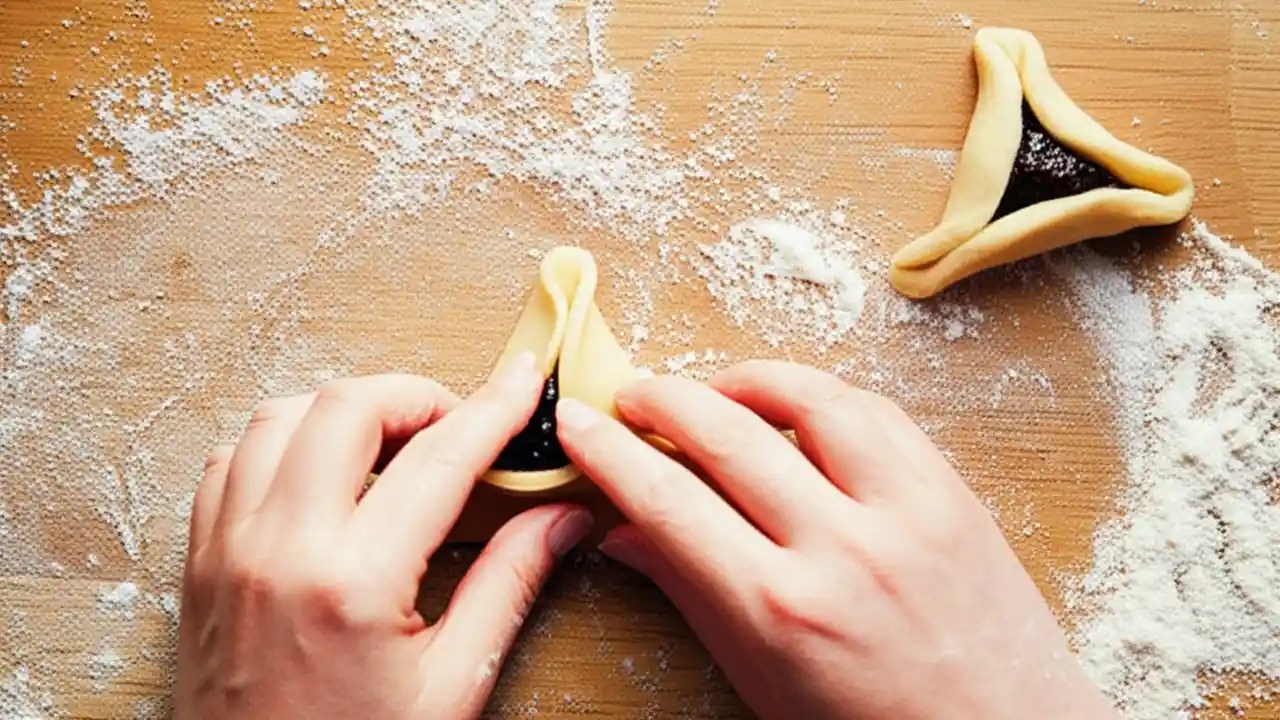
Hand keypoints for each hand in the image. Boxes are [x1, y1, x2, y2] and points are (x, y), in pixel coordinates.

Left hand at [175, 356, 592, 719]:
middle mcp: (279, 552)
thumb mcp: (453, 685)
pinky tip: (323, 472)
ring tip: (394, 441)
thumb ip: (509, 584)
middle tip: (459, 422)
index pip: (439, 458)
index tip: (525, 382)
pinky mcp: (202, 565)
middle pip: (346, 407)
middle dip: (416, 395)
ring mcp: (229, 552)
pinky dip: (282, 443)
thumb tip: (560, 519)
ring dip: (345, 410)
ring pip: (278, 418)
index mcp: (352, 584)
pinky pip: (230, 461)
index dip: (495, 408)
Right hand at [555, 360, 1117, 719]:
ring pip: (810, 399)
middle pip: (728, 434)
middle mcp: (843, 549)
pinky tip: (793, 403)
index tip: (579, 425)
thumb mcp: (762, 684)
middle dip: (662, 400)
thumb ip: (691, 596)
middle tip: (631, 394)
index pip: (669, 501)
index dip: (609, 453)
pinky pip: (878, 413)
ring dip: (744, 378)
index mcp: (781, 609)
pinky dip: (822, 395)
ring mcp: (906, 513)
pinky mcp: (951, 494)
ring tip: (710, 388)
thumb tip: (623, 535)